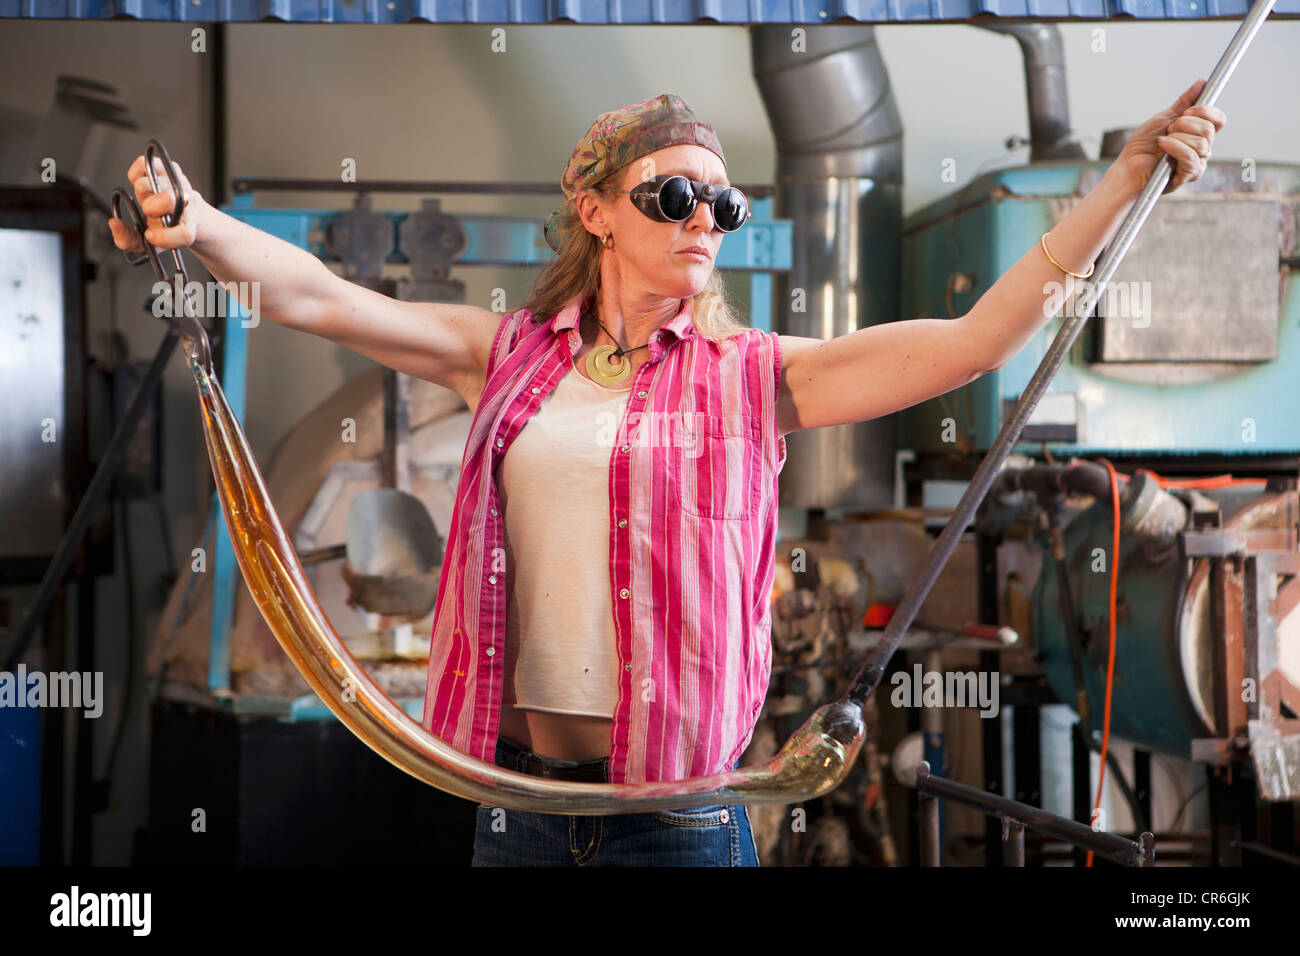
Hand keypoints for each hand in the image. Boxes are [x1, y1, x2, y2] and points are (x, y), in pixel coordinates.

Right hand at [108, 154, 206, 254]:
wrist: (192, 216)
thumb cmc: (170, 229)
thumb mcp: (151, 244)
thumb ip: (129, 240)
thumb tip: (114, 223)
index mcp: (190, 227)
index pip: (184, 233)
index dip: (165, 236)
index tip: (150, 235)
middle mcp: (188, 203)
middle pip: (167, 200)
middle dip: (151, 208)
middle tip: (151, 213)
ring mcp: (180, 184)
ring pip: (149, 183)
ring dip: (142, 192)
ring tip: (148, 198)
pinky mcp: (171, 169)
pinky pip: (145, 164)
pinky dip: (136, 173)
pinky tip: (142, 183)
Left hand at [1112, 79, 1225, 196]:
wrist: (1127, 166)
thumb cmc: (1143, 145)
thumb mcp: (1164, 118)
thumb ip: (1184, 102)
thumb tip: (1201, 84)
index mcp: (1198, 134)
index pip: (1218, 120)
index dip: (1206, 111)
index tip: (1188, 110)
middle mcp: (1201, 149)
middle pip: (1209, 130)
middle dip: (1186, 124)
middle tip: (1169, 128)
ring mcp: (1196, 163)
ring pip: (1201, 143)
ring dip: (1177, 137)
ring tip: (1162, 140)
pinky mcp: (1187, 175)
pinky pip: (1191, 157)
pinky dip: (1175, 147)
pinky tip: (1163, 144)